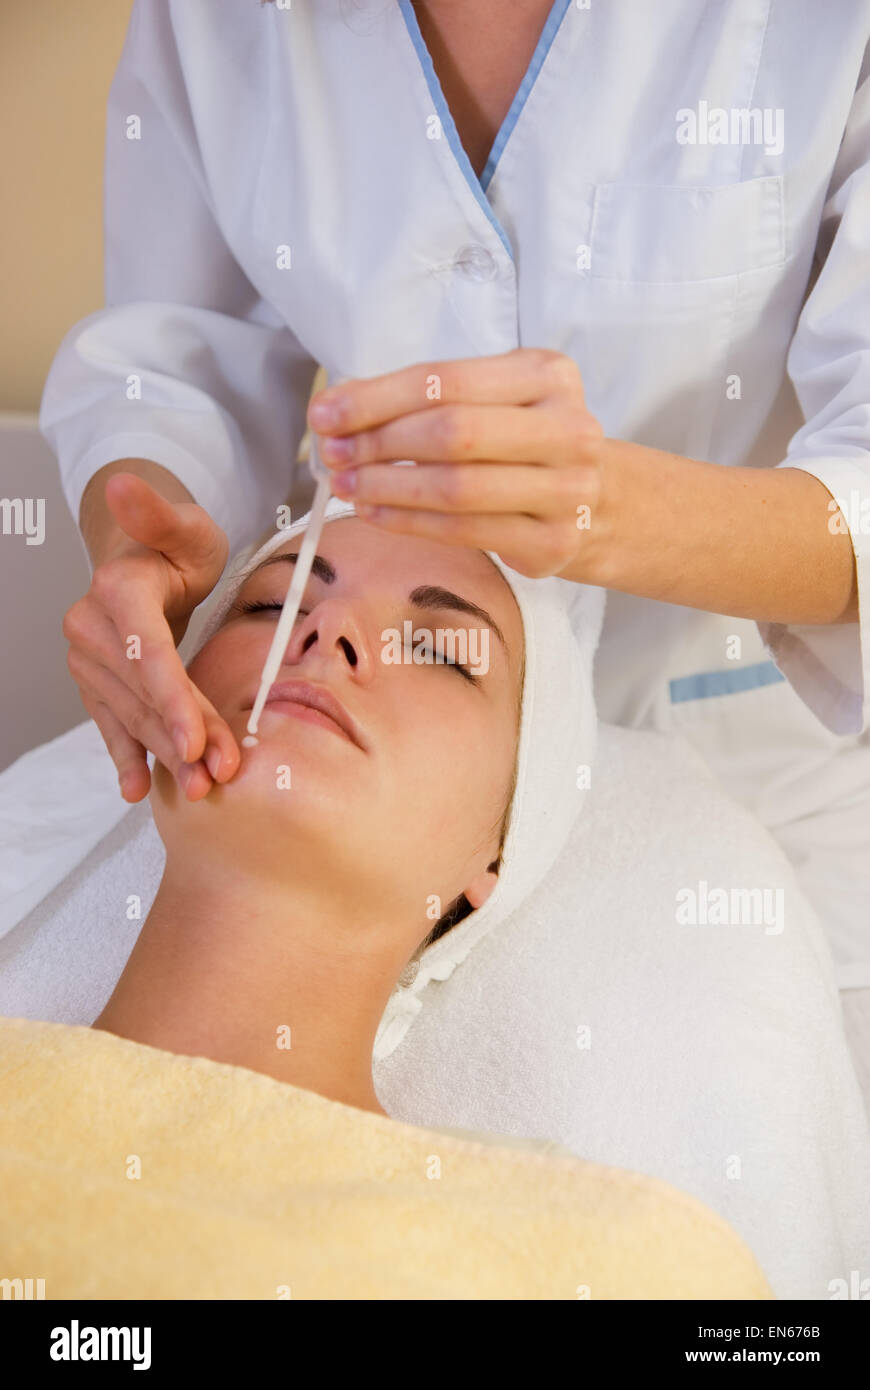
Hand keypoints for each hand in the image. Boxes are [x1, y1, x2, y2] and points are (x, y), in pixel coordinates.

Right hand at [63, 473, 239, 801]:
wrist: (143, 559)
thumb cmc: (176, 546)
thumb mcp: (186, 526)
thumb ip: (159, 513)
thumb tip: (123, 484)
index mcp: (117, 592)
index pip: (149, 655)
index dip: (174, 702)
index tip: (199, 743)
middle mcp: (91, 628)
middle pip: (147, 695)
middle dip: (184, 738)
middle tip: (222, 774)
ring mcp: (89, 660)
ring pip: (135, 716)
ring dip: (168, 755)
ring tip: (205, 787)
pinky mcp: (96, 683)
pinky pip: (112, 725)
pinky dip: (127, 758)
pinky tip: (138, 789)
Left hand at [307, 347, 604, 578]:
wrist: (599, 502)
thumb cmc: (526, 443)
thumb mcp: (495, 399)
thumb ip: (429, 398)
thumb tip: (338, 409)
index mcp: (548, 375)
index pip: (447, 381)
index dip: (377, 398)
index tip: (326, 412)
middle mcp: (567, 428)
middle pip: (452, 432)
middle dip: (379, 442)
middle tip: (333, 452)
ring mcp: (565, 490)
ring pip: (456, 487)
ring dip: (387, 487)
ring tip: (345, 484)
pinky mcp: (551, 542)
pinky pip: (463, 531)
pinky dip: (409, 522)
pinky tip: (375, 514)